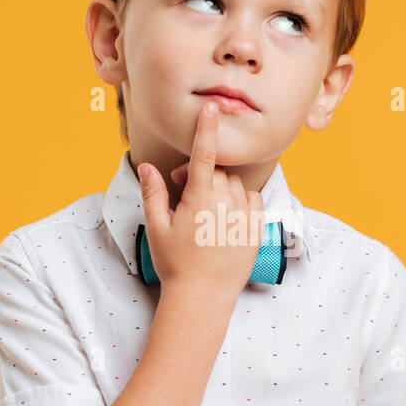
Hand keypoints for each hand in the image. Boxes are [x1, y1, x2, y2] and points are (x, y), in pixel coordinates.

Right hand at [136, 100, 265, 302]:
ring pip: (236, 185)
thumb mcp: (157, 228)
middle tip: (184, 193)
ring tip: (205, 211)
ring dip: (222, 188)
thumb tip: (147, 167)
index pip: (205, 154)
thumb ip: (153, 193)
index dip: (207, 129)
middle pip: (219, 172)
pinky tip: (225, 218)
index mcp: (200, 199)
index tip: (212, 107)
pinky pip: (252, 200)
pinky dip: (240, 201)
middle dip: (203, 176)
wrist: (203, 297)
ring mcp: (245, 216)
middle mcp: (226, 203)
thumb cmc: (175, 263)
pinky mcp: (257, 229)